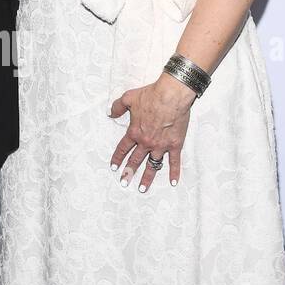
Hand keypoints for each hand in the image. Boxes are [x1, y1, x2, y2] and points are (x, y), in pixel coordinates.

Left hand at [109, 73, 196, 190]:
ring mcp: (161, 145)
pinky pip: (174, 161)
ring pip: (152, 165)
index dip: (117, 158)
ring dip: (147, 178)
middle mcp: (146, 142)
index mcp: (134, 132)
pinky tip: (173, 182)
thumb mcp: (128, 97)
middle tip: (124, 182)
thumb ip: (117, 106)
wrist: (171, 95)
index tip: (114, 167)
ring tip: (142, 189)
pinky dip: (174, 172)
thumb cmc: (151, 95)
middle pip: (135, 160)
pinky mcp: (175, 144)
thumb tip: (110, 113)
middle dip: (128, 172)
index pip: (123, 148)